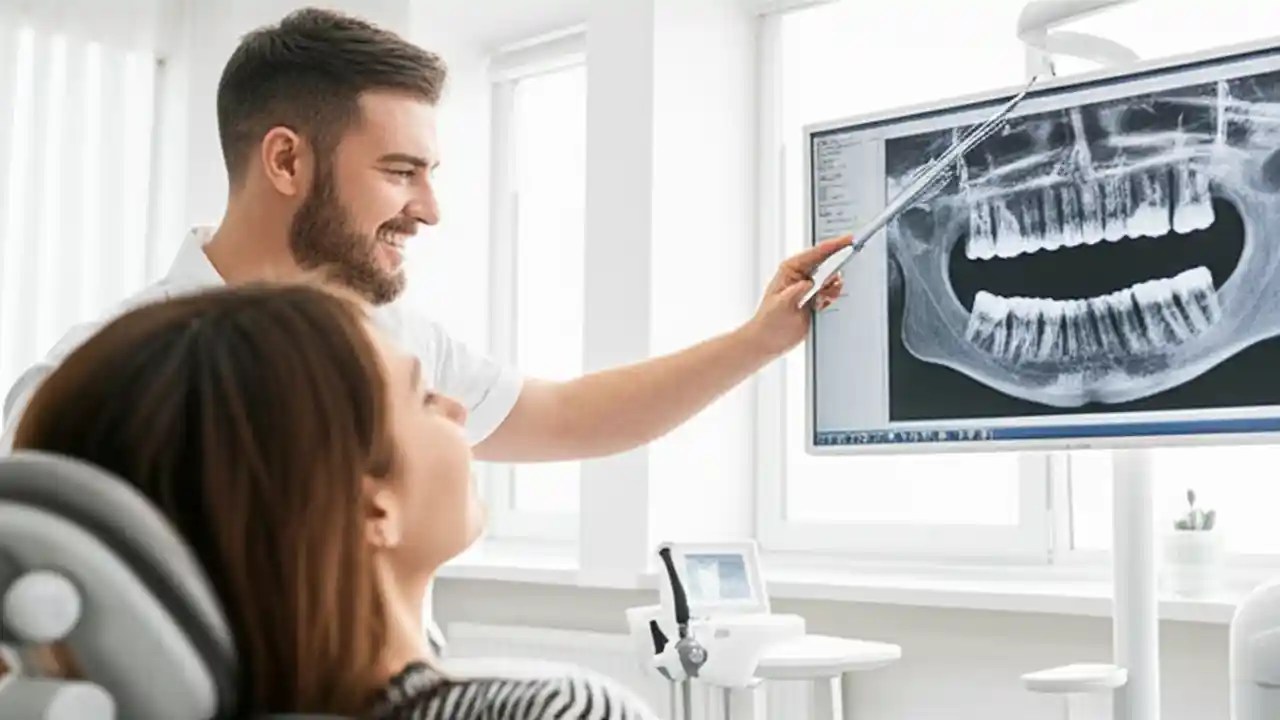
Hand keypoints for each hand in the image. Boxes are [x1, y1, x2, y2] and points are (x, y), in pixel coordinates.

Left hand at [742, 234, 851, 356]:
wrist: (768, 342)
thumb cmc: (768, 322)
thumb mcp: (781, 304)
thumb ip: (797, 291)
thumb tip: (811, 282)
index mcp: (790, 269)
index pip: (816, 253)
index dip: (834, 245)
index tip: (849, 240)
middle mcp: (801, 276)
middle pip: (827, 263)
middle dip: (836, 269)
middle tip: (836, 280)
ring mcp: (809, 288)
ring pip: (831, 279)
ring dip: (833, 288)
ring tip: (822, 300)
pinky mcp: (815, 300)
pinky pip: (831, 293)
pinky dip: (832, 298)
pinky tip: (821, 306)